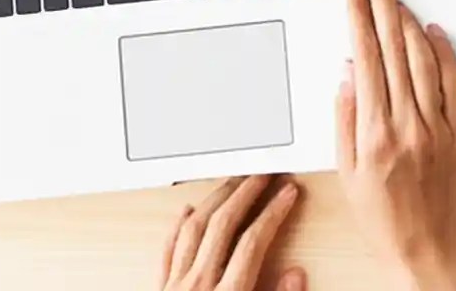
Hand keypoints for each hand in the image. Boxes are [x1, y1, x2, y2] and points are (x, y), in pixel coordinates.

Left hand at [161, 176, 304, 290]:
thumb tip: (296, 275)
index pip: (253, 243)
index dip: (273, 213)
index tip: (287, 194)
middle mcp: (198, 286)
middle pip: (222, 226)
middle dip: (245, 194)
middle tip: (261, 176)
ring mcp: (175, 286)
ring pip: (193, 230)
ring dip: (214, 200)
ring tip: (231, 184)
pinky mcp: (159, 289)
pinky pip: (167, 250)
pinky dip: (178, 227)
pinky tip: (188, 212)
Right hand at [336, 0, 455, 290]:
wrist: (425, 244)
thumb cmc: (379, 213)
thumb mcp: (345, 170)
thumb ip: (345, 117)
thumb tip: (348, 71)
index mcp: (374, 130)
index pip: (365, 55)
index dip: (358, 15)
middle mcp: (408, 121)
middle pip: (393, 46)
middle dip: (383, 0)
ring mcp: (436, 123)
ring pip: (422, 56)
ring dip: (408, 18)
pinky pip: (452, 80)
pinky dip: (442, 51)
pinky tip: (431, 30)